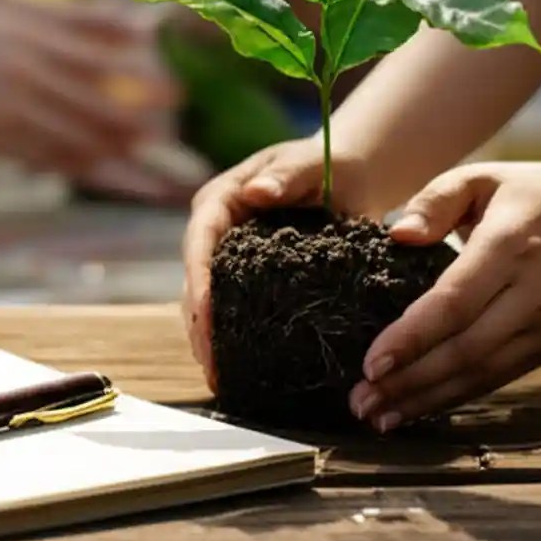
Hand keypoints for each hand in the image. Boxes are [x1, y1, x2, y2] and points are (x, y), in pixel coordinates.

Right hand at [0, 0, 177, 180]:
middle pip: (102, 87)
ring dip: (124, 144)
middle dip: (145, 102)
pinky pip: (48, 155)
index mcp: (23, 19)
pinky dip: (82, 165)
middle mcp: (23, 58)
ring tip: (155, 151)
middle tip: (176, 109)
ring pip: (81, 129)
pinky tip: (106, 171)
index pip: (97, 32)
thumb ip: (35, 4)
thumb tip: (95, 7)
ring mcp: (8, 100)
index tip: (166, 57)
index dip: (138, 48)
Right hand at [182, 138, 369, 390]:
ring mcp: (226, 256)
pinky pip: (230, 309)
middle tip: (211, 365)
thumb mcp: (311, 164)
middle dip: (199, 323)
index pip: (199, 243)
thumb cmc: (328, 163)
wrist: (346, 173)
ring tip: (220, 377)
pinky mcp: (244, 277)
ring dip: (209, 338)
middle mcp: (214, 231)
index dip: (199, 282)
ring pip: (205, 301)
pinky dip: (231, 337)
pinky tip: (239, 367)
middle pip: (195, 280)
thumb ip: (288, 175)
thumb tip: (257, 191)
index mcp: (219, 200)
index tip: (206, 317)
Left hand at [351, 158, 540, 431]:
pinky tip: (417, 409)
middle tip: (359, 402)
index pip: (455, 302)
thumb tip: (397, 235)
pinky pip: (497, 377)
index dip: (412, 338)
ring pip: (480, 373)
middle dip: (408, 382)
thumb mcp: (484, 177)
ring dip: (426, 400)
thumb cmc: (536, 194)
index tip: (370, 364)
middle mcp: (532, 293)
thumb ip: (436, 200)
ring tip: (377, 417)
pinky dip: (455, 397)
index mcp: (510, 245)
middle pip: (464, 349)